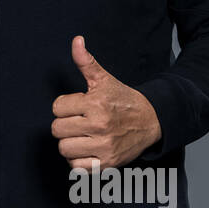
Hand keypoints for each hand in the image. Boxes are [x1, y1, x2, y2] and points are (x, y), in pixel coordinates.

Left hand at [51, 35, 160, 170]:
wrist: (151, 121)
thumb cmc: (123, 100)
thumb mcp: (104, 80)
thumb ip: (86, 62)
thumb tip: (76, 40)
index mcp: (96, 103)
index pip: (57, 108)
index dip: (65, 106)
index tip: (78, 107)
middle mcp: (99, 126)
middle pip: (57, 129)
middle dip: (65, 124)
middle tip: (79, 122)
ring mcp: (103, 146)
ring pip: (64, 148)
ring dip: (70, 143)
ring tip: (82, 136)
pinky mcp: (107, 164)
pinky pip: (76, 167)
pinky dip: (78, 161)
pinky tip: (87, 149)